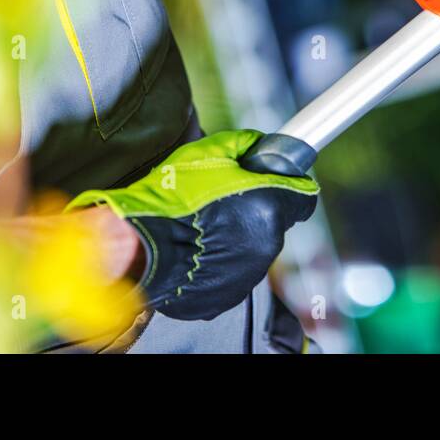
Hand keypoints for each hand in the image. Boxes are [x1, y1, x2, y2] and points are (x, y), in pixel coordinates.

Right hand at [66, 130, 317, 320]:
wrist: (136, 246)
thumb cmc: (169, 198)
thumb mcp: (208, 153)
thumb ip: (245, 144)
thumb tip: (261, 145)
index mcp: (269, 208)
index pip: (303, 196)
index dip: (288, 185)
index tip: (274, 182)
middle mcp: (266, 244)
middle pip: (276, 221)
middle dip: (258, 209)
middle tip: (224, 201)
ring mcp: (248, 274)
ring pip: (255, 247)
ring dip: (239, 235)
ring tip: (205, 226)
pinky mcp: (228, 295)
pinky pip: (234, 271)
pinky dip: (222, 260)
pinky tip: (197, 248)